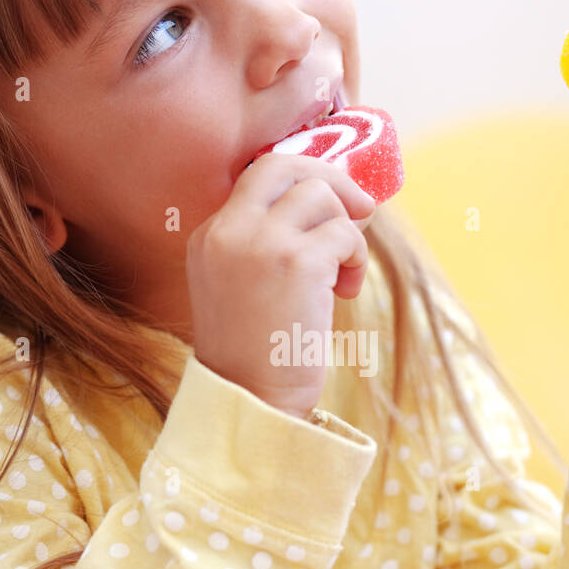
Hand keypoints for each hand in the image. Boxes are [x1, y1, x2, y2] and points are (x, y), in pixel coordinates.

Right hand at [185, 154, 375, 419]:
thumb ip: (266, 243)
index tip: (331, 204)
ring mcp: (260, 242)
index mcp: (208, 236)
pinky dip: (355, 257)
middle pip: (285, 166)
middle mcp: (228, 231)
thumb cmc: (256, 355)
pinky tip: (344, 292)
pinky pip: (344, 233)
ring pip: (321, 196)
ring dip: (346, 232)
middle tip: (360, 211)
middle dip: (331, 180)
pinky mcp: (296, 262)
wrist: (251, 402)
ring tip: (342, 277)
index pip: (258, 177)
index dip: (302, 181)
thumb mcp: (242, 288)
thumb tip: (332, 204)